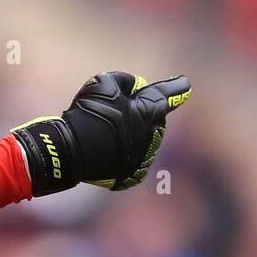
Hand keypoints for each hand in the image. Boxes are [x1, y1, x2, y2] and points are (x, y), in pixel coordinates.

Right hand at [11, 72, 191, 195]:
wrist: (70, 151)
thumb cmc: (87, 113)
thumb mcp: (103, 83)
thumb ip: (125, 81)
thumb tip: (135, 87)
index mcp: (149, 112)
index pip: (167, 95)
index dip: (177, 89)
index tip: (186, 84)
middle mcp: (153, 135)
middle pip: (152, 119)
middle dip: (139, 113)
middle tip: (114, 112)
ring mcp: (144, 157)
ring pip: (143, 139)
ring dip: (130, 134)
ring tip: (102, 133)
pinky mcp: (134, 174)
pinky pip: (133, 158)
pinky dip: (123, 152)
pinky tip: (104, 150)